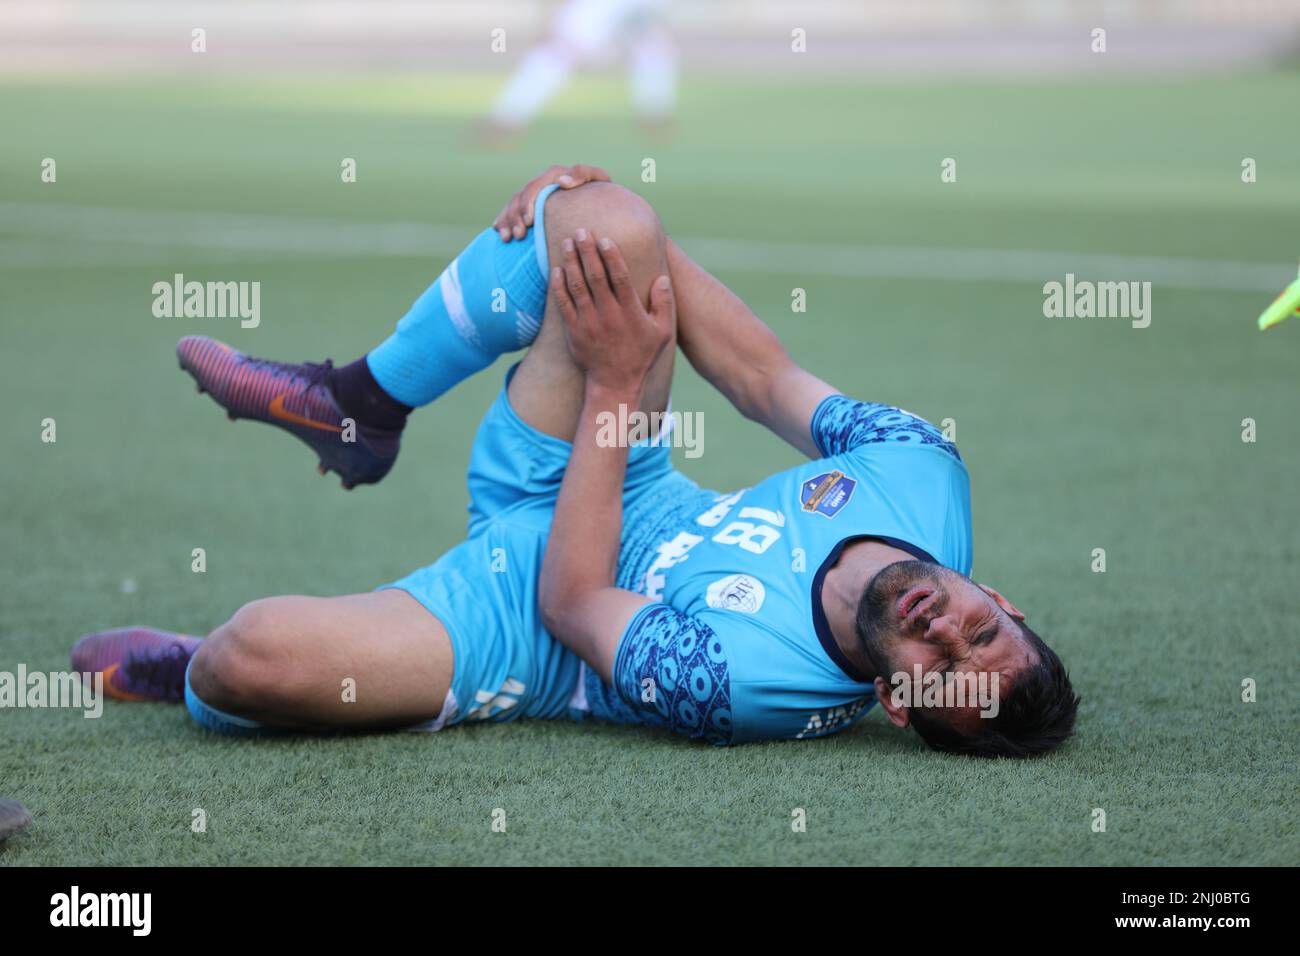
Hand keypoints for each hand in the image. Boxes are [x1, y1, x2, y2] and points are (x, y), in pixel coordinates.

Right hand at [492, 163, 610, 241]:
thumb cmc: (603, 192)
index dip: (528, 203)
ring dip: (507, 221)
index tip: (530, 222)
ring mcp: (534, 197)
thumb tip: (562, 181)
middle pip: (520, 198)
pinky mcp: (530, 209)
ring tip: (508, 239)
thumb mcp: (599, 179)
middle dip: (516, 217)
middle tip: (518, 236)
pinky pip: (510, 213)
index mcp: (554, 175)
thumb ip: (584, 174)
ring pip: (513, 206)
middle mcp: (541, 184)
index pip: (535, 187)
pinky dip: (503, 222)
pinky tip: (499, 234)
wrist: (603, 205)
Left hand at [551, 230, 673, 392]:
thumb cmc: (640, 356)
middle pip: (595, 277)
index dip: (611, 256)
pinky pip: (564, 305)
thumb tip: (663, 279)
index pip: (619, 278)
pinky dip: (559, 287)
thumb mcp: (662, 333)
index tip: (604, 239)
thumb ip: (663, 304)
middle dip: (587, 251)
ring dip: (570, 262)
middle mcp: (608, 315)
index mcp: (630, 312)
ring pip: (577, 287)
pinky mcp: (574, 331)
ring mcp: (589, 323)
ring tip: (566, 242)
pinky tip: (556, 270)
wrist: (614, 384)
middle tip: (580, 231)